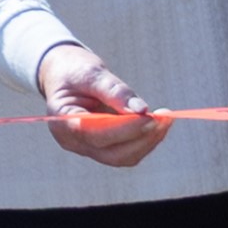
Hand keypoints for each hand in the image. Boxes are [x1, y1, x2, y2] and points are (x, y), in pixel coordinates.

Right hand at [38, 42, 172, 166]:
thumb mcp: (91, 72)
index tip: (148, 116)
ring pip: (122, 157)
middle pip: (112, 153)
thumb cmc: (74, 70)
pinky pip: (126, 151)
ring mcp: (87, 147)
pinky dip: (144, 139)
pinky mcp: (101, 147)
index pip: (94, 133)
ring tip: (165, 118)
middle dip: (141, 138)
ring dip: (147, 141)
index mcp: (62, 120)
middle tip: (164, 117)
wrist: (65, 74)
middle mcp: (73, 140)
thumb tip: (141, 110)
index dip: (124, 129)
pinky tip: (158, 123)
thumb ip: (114, 91)